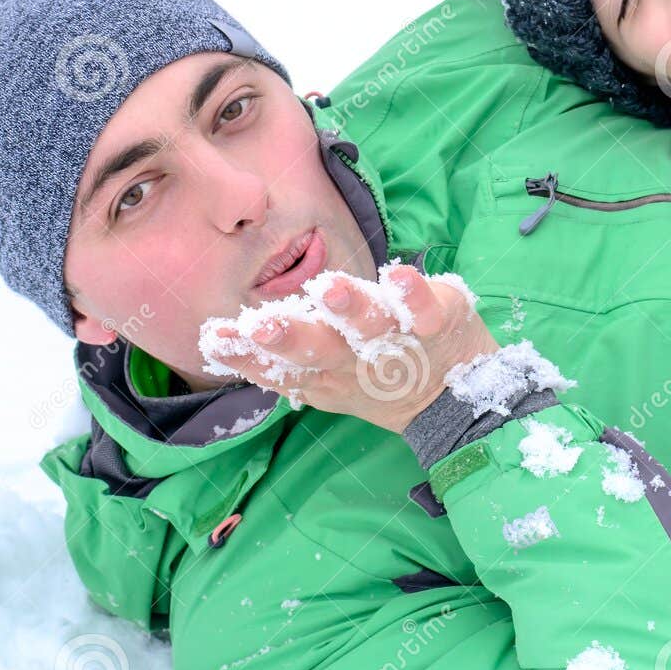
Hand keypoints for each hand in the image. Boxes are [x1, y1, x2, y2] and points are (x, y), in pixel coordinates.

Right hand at [208, 266, 499, 434]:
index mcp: (325, 373)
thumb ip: (276, 359)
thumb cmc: (376, 372)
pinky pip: (424, 308)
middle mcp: (357, 361)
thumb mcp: (324, 377)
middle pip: (320, 350)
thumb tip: (216, 338)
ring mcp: (398, 342)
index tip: (217, 339)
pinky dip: (413, 293)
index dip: (248, 356)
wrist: (454, 395)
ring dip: (350, 307)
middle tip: (262, 325)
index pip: (280, 367)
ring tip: (331, 288)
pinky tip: (397, 274)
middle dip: (290, 337)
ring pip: (370, 325)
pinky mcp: (437, 323)